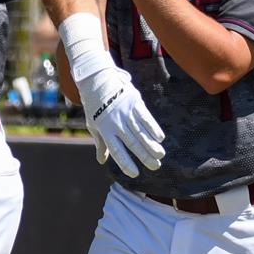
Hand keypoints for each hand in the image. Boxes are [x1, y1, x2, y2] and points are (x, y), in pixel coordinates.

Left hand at [73, 63, 164, 177]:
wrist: (96, 79)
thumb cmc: (94, 105)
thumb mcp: (93, 124)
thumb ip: (100, 142)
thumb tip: (101, 161)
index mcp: (104, 130)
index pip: (116, 150)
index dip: (126, 163)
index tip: (135, 174)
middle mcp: (116, 123)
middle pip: (132, 143)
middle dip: (144, 156)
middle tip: (155, 167)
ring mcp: (125, 112)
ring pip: (140, 132)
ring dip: (151, 144)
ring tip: (160, 155)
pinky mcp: (134, 102)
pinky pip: (145, 117)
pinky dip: (153, 127)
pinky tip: (160, 137)